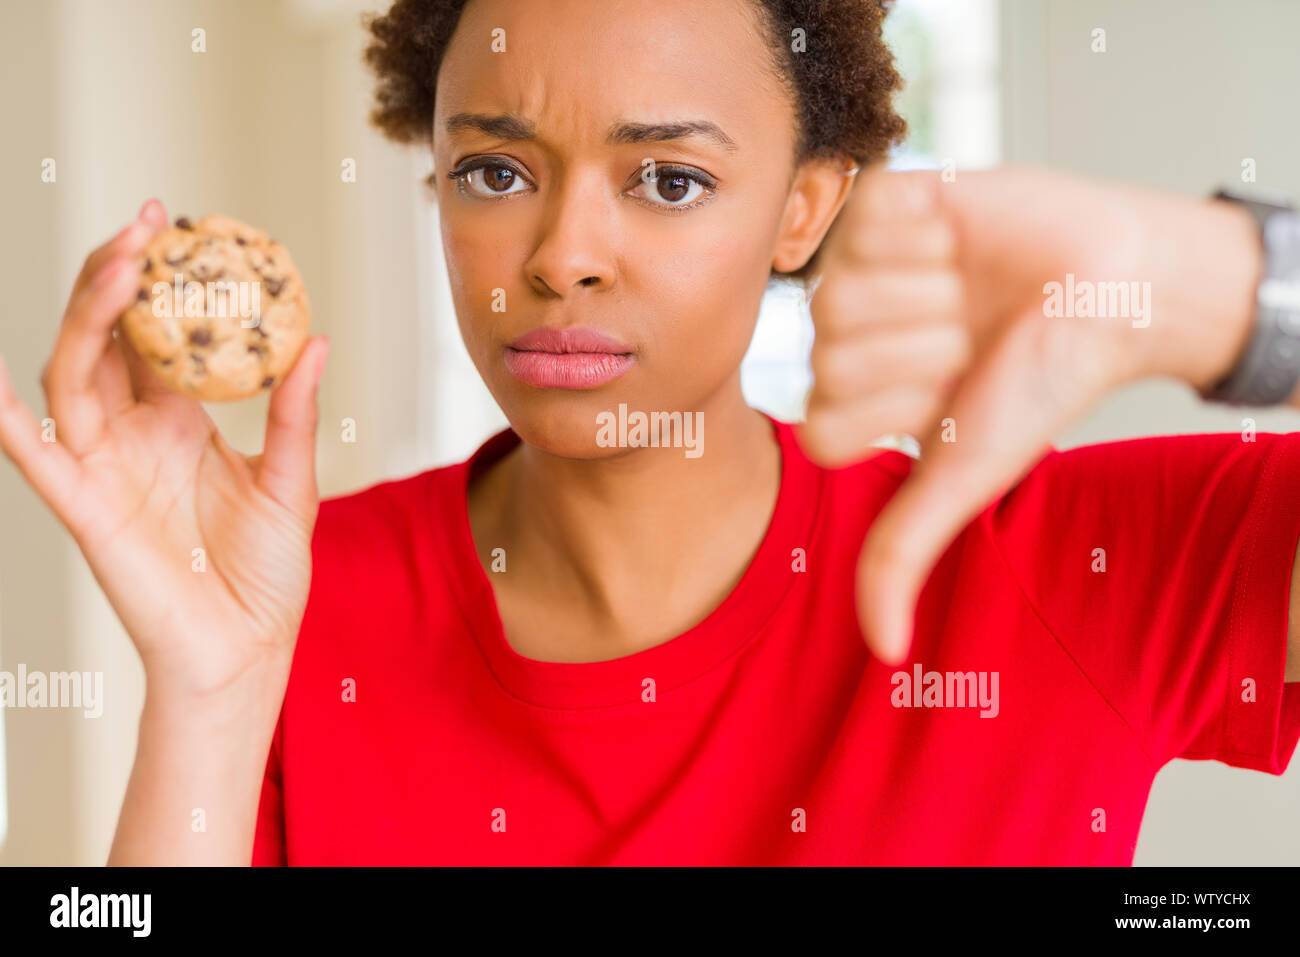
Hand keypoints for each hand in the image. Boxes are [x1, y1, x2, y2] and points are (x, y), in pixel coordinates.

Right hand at [0, 200, 329, 700]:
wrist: (248, 648)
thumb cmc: (265, 574)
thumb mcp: (292, 480)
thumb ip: (294, 412)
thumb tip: (316, 340)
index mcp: (178, 422)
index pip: (154, 337)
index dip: (159, 284)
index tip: (181, 228)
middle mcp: (133, 435)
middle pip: (105, 339)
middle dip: (117, 278)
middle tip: (147, 225)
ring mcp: (104, 467)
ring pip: (72, 375)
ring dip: (86, 318)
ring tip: (119, 265)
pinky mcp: (87, 508)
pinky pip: (38, 459)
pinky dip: (7, 422)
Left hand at [797, 164, 1261, 663]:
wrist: (1112, 287)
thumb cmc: (1039, 384)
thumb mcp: (967, 475)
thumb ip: (905, 552)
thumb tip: (886, 651)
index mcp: (852, 402)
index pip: (819, 428)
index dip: (899, 417)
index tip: (952, 399)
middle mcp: (843, 338)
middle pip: (826, 362)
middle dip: (920, 357)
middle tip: (967, 339)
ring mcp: (855, 268)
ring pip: (838, 295)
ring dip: (928, 299)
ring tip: (966, 291)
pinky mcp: (880, 201)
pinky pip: (865, 221)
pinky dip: (930, 236)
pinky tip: (958, 241)